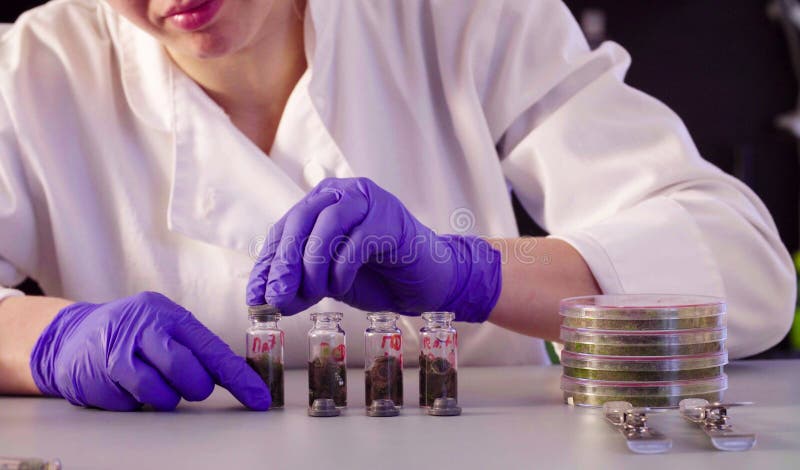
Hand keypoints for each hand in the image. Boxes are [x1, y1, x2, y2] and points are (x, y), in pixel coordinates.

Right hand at [30, 292, 270, 410]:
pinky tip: (127, 384)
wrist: (71, 336)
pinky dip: (138, 402)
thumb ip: (196, 347)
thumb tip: (238, 375)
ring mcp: (119, 352)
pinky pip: (134, 404)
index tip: (259, 398)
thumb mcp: (164, 326)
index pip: (213, 349)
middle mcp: (145, 328)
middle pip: (188, 371)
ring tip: (153, 382)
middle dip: (195, 387)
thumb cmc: (131, 333)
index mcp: (170, 315)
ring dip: (165, 397)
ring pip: (161, 393)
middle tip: (186, 384)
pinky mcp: (100, 377)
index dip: (239, 377)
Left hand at [247, 177, 501, 321]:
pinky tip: (341, 287)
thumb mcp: (330, 282)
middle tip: (275, 296)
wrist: (430, 282)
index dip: (267, 264)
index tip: (255, 297)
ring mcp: (369, 202)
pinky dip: (342, 269)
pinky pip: (356, 241)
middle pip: (300, 220)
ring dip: (312, 265)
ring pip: (327, 225)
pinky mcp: (390, 219)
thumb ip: (301, 284)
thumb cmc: (379, 277)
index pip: (284, 229)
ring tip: (312, 293)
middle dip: (283, 262)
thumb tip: (267, 300)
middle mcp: (343, 194)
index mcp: (323, 204)